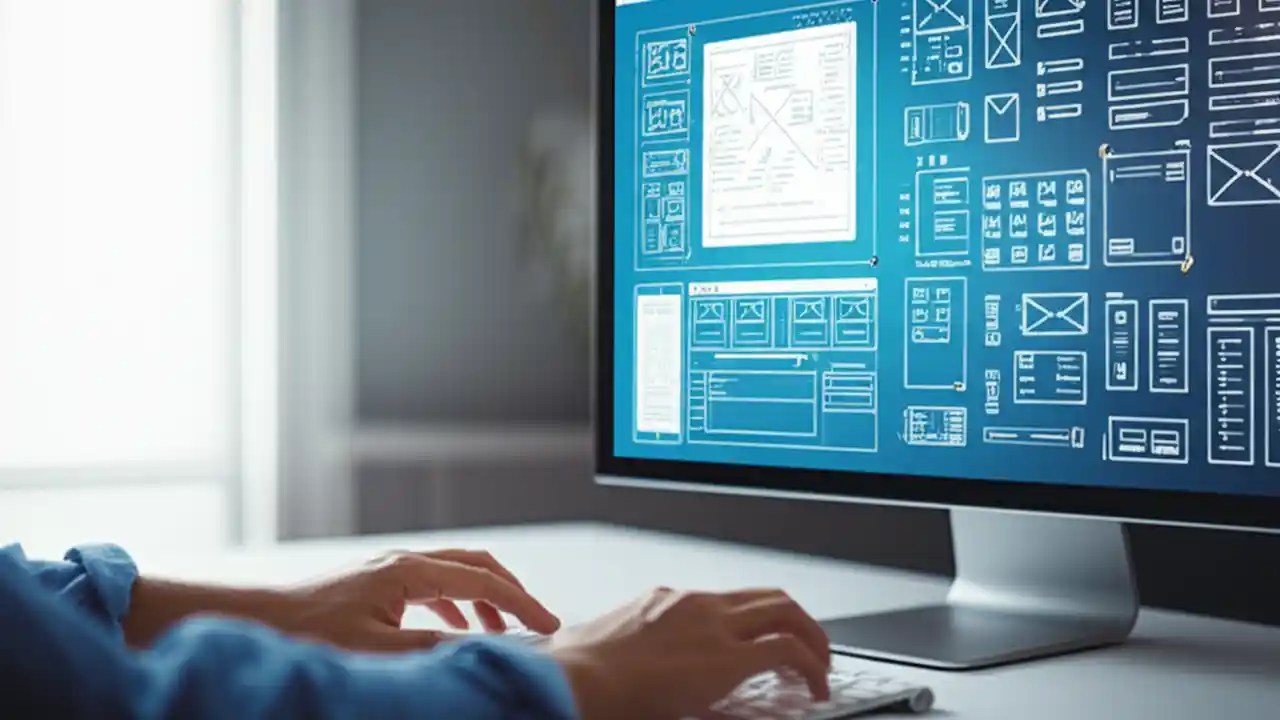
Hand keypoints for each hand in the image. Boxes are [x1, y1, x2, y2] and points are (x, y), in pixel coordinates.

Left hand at [275, 549, 560, 652]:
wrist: (264, 620)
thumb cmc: (312, 635)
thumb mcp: (379, 650)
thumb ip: (433, 646)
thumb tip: (480, 646)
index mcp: (409, 571)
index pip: (483, 582)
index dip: (521, 604)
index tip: (549, 624)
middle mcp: (403, 561)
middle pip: (476, 564)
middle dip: (511, 592)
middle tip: (537, 620)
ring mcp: (390, 568)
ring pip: (455, 572)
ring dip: (485, 598)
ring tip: (503, 631)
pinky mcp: (378, 581)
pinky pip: (433, 583)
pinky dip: (457, 603)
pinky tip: (457, 628)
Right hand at [549, 587, 829, 719]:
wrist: (575, 682)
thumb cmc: (576, 674)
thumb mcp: (602, 652)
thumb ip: (623, 653)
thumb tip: (612, 670)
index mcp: (665, 601)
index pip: (725, 601)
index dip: (754, 620)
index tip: (762, 640)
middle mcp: (695, 605)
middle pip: (766, 596)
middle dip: (796, 620)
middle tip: (809, 648)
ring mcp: (714, 627)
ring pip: (786, 611)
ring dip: (812, 639)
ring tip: (820, 668)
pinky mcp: (728, 659)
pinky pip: (788, 651)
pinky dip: (811, 667)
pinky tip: (815, 688)